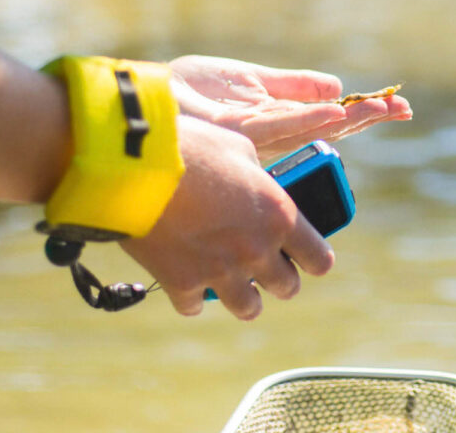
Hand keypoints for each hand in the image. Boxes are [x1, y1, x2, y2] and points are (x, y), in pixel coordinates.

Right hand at [120, 116, 334, 318]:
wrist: (136, 167)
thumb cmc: (192, 147)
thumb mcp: (239, 150)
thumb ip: (257, 178)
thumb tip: (257, 187)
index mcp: (278, 215)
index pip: (319, 258)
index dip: (316, 260)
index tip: (309, 258)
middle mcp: (256, 250)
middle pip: (287, 287)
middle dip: (279, 278)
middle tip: (266, 267)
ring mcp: (220, 272)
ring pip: (248, 308)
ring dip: (243, 295)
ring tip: (231, 280)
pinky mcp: (182, 284)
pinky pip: (196, 305)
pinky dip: (192, 294)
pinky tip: (187, 278)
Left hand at [167, 55, 411, 160]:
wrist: (149, 97)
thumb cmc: (192, 91)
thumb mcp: (250, 80)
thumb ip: (292, 86)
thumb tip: (337, 87)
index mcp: (276, 120)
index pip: (329, 117)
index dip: (362, 113)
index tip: (397, 106)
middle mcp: (270, 133)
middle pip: (328, 127)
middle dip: (366, 119)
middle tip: (402, 110)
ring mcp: (254, 135)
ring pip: (311, 128)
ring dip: (346, 121)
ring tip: (379, 110)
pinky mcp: (234, 131)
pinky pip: (278, 126)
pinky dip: (309, 120)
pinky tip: (334, 114)